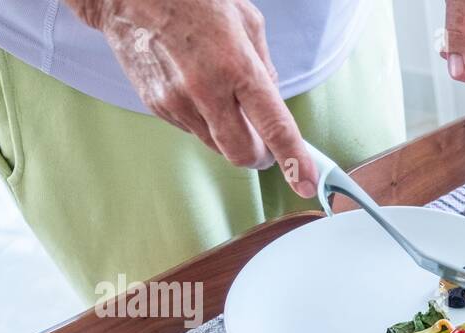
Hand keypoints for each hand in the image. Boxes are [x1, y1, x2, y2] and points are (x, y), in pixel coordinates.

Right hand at [67, 0, 316, 195]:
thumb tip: (272, 103)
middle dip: (260, 156)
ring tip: (224, 99)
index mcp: (237, 66)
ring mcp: (178, 102)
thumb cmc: (192, 0)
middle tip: (266, 143)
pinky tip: (198, 91)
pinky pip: (194, 131)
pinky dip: (205, 122)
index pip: (274, 128)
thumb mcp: (246, 21)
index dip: (293, 161)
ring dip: (231, 136)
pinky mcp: (158, 107)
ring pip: (218, 147)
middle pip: (243, 154)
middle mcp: (206, 90)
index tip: (305, 183)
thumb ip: (265, 67)